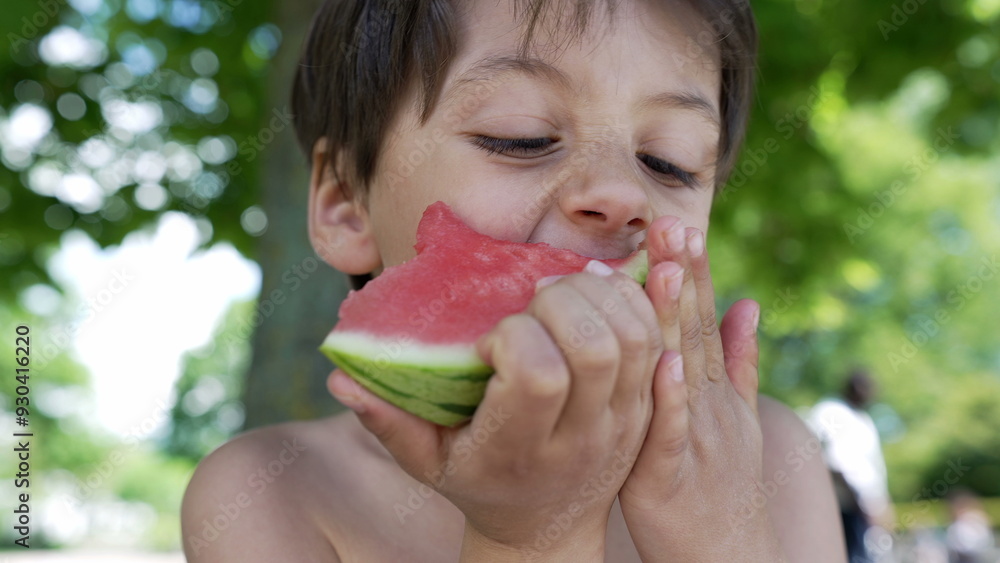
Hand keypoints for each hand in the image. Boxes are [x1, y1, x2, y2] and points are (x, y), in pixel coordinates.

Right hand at [328, 262, 661, 560]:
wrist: (549, 529)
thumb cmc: (478, 485)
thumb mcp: (427, 463)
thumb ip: (388, 422)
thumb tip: (339, 378)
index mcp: (521, 449)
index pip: (537, 375)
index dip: (513, 337)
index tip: (490, 341)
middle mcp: (581, 436)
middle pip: (594, 347)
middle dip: (562, 303)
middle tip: (533, 301)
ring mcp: (624, 421)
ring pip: (634, 337)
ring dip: (600, 295)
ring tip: (564, 289)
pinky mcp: (648, 406)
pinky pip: (658, 340)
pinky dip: (635, 301)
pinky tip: (600, 289)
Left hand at [617, 217, 783, 559]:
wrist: (728, 555)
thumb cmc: (722, 482)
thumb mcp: (736, 418)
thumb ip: (739, 361)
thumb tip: (747, 302)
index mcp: (716, 389)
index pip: (703, 319)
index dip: (693, 273)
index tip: (679, 224)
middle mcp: (711, 404)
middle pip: (694, 331)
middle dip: (682, 276)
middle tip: (668, 223)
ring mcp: (695, 437)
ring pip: (684, 370)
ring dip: (676, 320)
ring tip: (665, 270)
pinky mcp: (671, 475)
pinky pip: (670, 432)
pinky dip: (672, 398)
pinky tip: (667, 363)